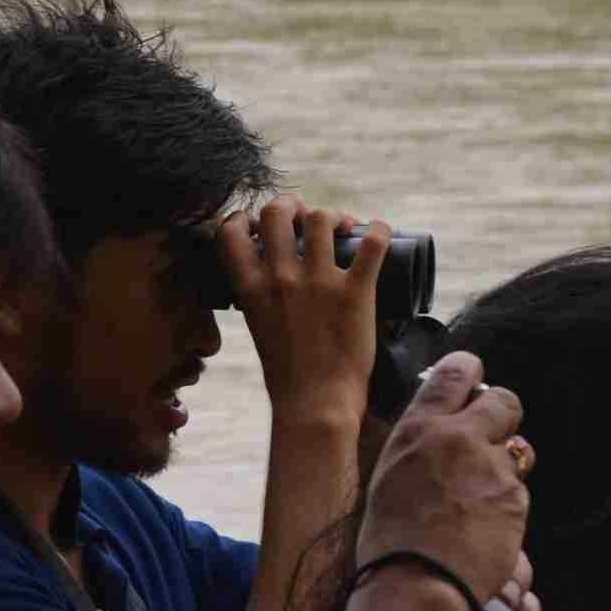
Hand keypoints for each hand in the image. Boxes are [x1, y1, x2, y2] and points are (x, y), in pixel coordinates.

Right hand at [212, 196, 377, 416]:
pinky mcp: (355, 293)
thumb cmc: (288, 376)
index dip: (245, 217)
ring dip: (334, 216)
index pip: (231, 231)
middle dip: (293, 206)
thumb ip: (261, 300)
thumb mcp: (259, 329)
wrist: (315, 405)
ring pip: (323, 218)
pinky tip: (378, 230)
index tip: (261, 225)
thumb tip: (272, 281)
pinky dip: (379, 230)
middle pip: (278, 211)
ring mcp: (318, 283)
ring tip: (344, 229)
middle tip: (307, 219)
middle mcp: (281, 279)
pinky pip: (373, 243)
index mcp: (251, 289)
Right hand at [358, 351, 529, 610]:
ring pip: (519, 450)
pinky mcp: (515, 499)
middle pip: (504, 401)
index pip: (453, 374)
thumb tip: (439, 435)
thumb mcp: (389, 479)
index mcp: (419, 430)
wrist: (417, 585)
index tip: (473, 375)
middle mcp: (459, 439)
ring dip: (507, 467)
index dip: (468, 371)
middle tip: (492, 437)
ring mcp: (492, 468)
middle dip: (503, 415)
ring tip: (483, 497)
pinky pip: (519, 492)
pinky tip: (485, 529)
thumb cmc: (391, 542)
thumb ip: (420, 448)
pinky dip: (507, 507)